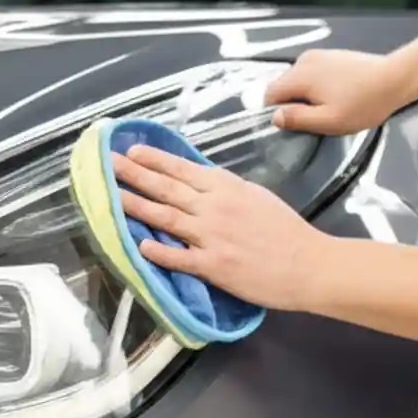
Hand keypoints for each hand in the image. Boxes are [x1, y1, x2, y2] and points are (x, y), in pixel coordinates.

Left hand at [112, 145, 330, 310]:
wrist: (309, 264)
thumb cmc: (284, 230)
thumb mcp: (255, 196)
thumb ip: (223, 188)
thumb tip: (194, 178)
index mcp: (226, 188)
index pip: (182, 169)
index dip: (154, 159)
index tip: (130, 151)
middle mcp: (215, 207)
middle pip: (167, 188)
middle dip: (134, 175)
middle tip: (107, 164)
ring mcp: (212, 236)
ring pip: (166, 217)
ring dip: (135, 206)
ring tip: (110, 197)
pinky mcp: (213, 265)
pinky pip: (179, 257)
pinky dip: (158, 251)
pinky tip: (138, 245)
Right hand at [264, 49, 417, 134]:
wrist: (396, 78)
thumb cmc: (364, 102)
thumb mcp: (329, 121)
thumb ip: (297, 119)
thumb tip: (275, 117)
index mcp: (300, 76)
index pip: (269, 94)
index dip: (278, 112)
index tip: (298, 122)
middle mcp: (304, 61)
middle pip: (283, 86)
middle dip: (294, 103)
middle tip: (319, 116)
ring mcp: (318, 56)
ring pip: (297, 81)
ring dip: (307, 95)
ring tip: (332, 105)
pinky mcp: (330, 55)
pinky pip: (312, 74)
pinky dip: (318, 86)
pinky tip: (338, 94)